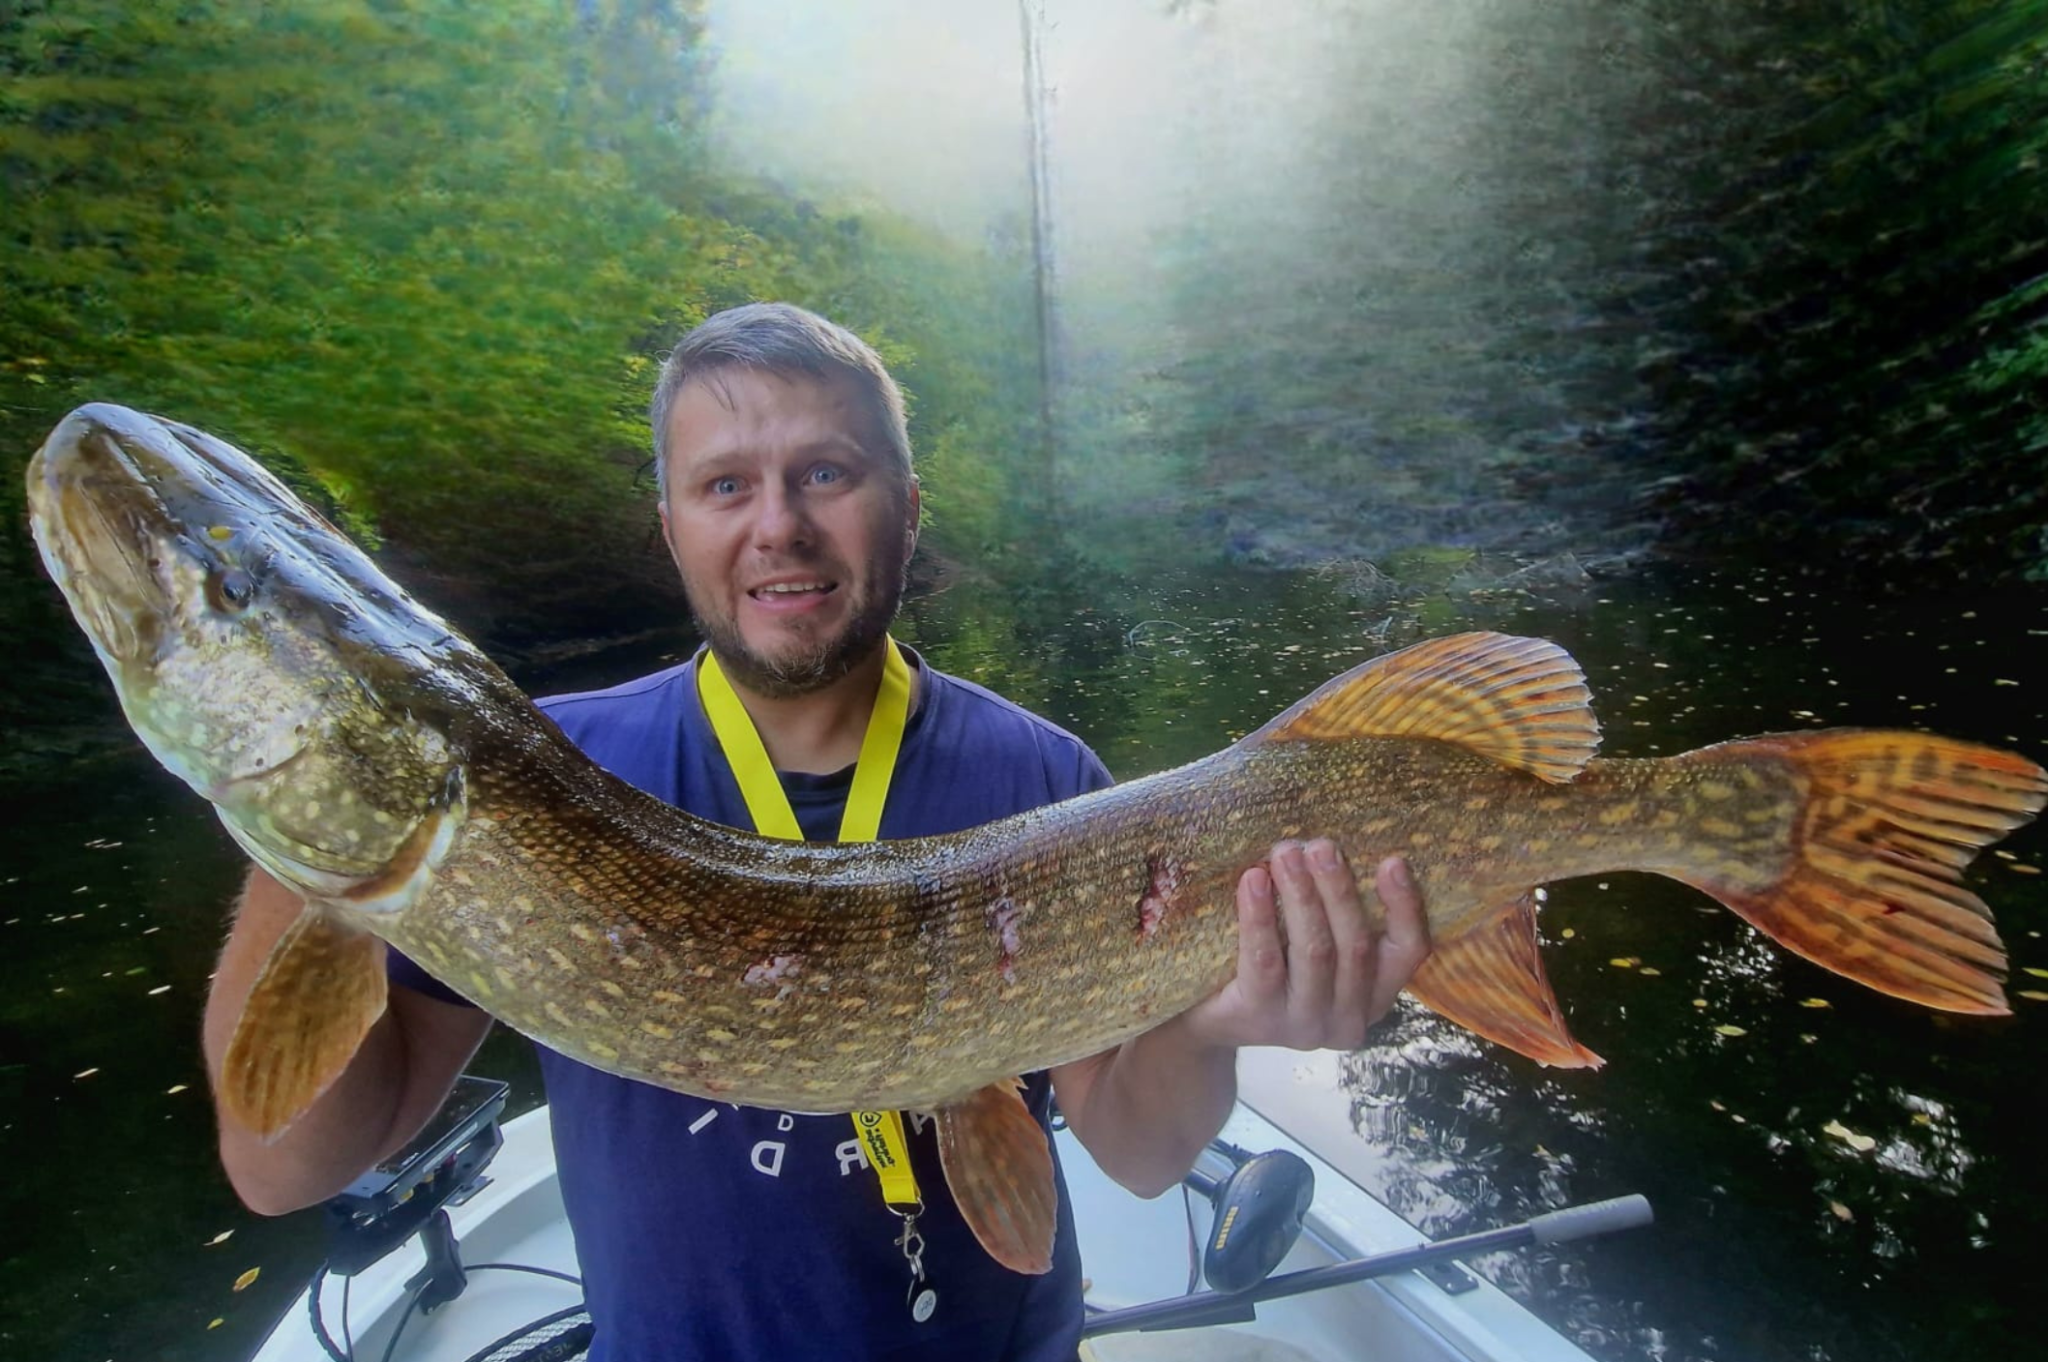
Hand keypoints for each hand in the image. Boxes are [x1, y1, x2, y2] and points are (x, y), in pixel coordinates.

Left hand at [1181, 841, 1430, 1051]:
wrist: (1204, 1017)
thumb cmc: (1270, 968)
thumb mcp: (1313, 946)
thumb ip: (1335, 913)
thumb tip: (1334, 845)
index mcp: (1374, 996)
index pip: (1408, 952)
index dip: (1405, 906)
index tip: (1393, 861)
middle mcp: (1348, 1019)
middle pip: (1355, 946)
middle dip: (1338, 889)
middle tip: (1320, 845)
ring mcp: (1305, 1025)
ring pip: (1315, 952)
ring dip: (1302, 895)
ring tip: (1286, 853)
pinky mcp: (1260, 1018)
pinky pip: (1265, 960)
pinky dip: (1260, 916)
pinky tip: (1253, 881)